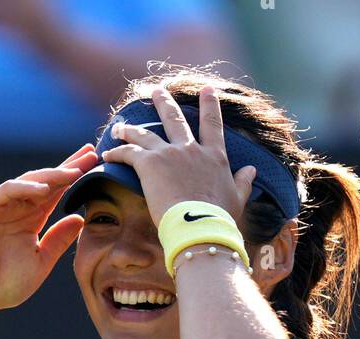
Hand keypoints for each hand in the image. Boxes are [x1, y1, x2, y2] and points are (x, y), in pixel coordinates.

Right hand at [0, 145, 98, 312]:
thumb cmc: (5, 284)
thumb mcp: (41, 261)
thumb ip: (59, 240)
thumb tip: (80, 218)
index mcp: (30, 219)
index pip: (55, 193)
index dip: (73, 179)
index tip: (95, 166)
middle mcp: (17, 208)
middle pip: (45, 181)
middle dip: (68, 166)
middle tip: (91, 153)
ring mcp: (0, 206)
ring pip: (28, 182)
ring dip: (51, 175)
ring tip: (74, 170)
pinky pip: (7, 191)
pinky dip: (25, 188)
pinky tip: (44, 188)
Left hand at [101, 84, 256, 228]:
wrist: (199, 228)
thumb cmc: (219, 219)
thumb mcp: (237, 199)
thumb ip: (243, 182)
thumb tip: (252, 171)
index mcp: (214, 156)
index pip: (213, 124)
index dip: (210, 104)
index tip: (207, 89)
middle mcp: (192, 149)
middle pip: (175, 118)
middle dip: (164, 102)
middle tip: (157, 91)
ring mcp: (169, 154)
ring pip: (145, 133)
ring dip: (131, 128)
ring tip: (120, 126)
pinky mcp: (150, 164)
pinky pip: (129, 152)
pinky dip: (117, 152)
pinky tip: (108, 155)